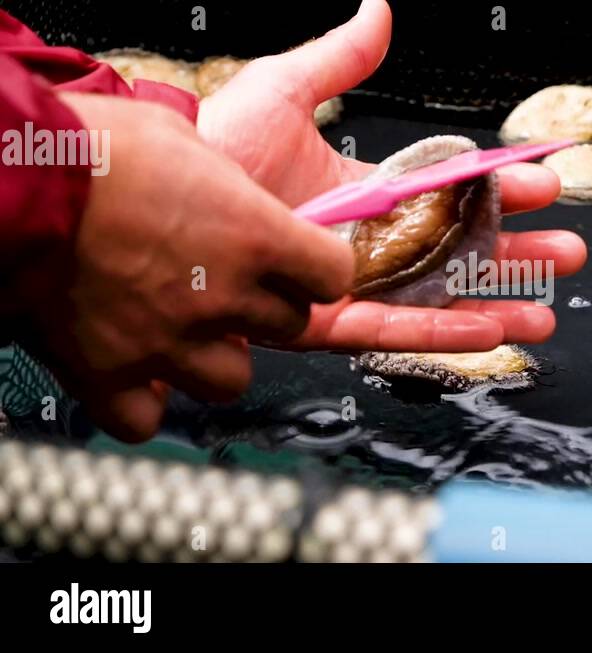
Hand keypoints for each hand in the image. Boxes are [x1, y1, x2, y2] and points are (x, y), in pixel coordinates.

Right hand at [19, 92, 355, 440]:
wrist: (6, 178)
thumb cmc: (87, 145)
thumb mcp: (177, 134)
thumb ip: (224, 175)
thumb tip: (236, 188)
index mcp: (254, 234)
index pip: (334, 274)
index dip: (320, 269)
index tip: (305, 264)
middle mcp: (224, 295)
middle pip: (289, 327)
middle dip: (267, 308)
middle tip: (231, 286)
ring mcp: (169, 342)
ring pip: (233, 379)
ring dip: (215, 357)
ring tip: (183, 329)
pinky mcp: (109, 374)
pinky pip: (148, 418)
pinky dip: (142, 402)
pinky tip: (130, 372)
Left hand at [197, 0, 586, 352]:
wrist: (160, 202)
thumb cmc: (214, 147)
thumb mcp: (284, 90)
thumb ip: (339, 59)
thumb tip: (380, 9)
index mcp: (367, 192)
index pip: (449, 194)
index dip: (498, 190)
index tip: (541, 181)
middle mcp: (368, 241)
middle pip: (457, 253)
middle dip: (517, 254)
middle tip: (569, 252)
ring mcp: (351, 283)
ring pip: (438, 299)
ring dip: (497, 304)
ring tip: (547, 308)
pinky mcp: (328, 320)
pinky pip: (397, 329)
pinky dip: (447, 333)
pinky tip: (493, 331)